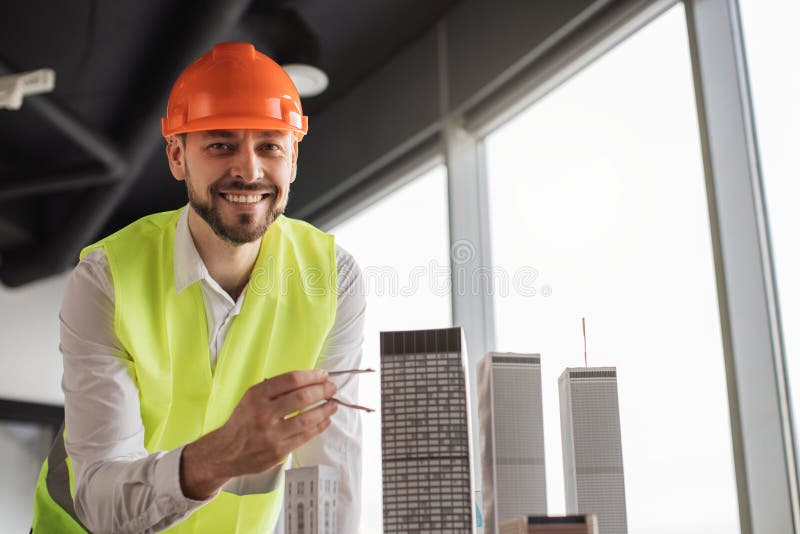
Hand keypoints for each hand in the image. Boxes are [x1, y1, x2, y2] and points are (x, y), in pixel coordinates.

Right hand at [180, 369, 337, 499]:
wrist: (225, 452)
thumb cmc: (243, 421)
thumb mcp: (252, 398)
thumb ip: (275, 389)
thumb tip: (309, 380)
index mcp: (256, 395)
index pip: (291, 380)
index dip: (311, 376)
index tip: (323, 375)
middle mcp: (263, 413)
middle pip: (302, 397)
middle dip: (322, 391)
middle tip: (332, 388)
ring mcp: (271, 434)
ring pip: (307, 418)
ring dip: (325, 409)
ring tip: (333, 405)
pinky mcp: (277, 451)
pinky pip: (305, 436)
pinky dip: (319, 426)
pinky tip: (325, 420)